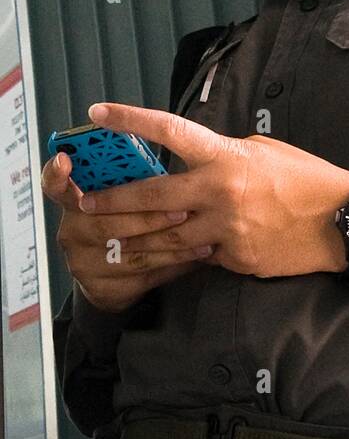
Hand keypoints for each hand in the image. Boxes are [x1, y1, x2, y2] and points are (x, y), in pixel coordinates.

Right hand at [40, 151, 211, 313]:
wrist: (113, 279)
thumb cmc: (125, 222)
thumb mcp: (123, 198)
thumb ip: (130, 180)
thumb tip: (163, 150)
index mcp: (74, 201)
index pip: (55, 184)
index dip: (57, 173)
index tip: (65, 160)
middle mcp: (72, 230)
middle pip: (106, 222)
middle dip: (149, 216)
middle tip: (182, 210)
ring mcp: (82, 262)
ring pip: (129, 251)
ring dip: (169, 242)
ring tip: (201, 235)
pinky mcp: (100, 288)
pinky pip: (142, 274)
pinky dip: (174, 263)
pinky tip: (196, 256)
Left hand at [75, 102, 348, 279]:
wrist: (343, 222)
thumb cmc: (305, 179)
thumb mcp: (263, 152)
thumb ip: (223, 156)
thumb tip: (194, 164)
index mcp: (226, 156)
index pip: (171, 130)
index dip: (132, 120)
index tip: (99, 112)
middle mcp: (220, 191)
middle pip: (151, 198)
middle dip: (112, 201)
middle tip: (85, 203)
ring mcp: (226, 227)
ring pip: (165, 238)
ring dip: (134, 240)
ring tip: (109, 241)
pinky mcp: (235, 257)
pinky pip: (199, 257)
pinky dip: (182, 257)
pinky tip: (165, 260)